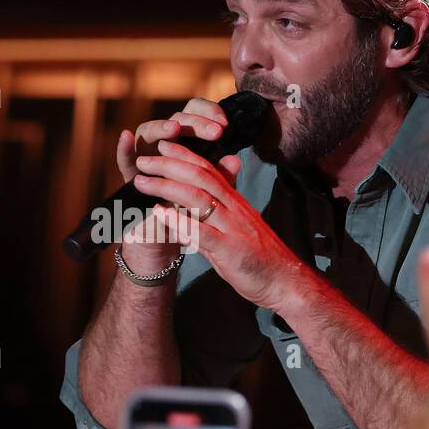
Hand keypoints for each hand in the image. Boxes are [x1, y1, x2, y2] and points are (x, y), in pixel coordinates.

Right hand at [116, 98, 229, 268]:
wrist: (166, 239)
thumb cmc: (189, 214)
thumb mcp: (209, 197)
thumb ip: (221, 179)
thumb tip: (235, 159)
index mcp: (187, 144)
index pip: (195, 115)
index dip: (208, 114)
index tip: (225, 124)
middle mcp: (164, 146)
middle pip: (176, 122)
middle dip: (194, 123)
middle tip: (213, 131)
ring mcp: (145, 157)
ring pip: (148, 132)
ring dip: (161, 128)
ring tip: (174, 128)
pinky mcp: (129, 175)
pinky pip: (124, 160)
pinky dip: (123, 148)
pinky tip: (126, 135)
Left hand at [134, 138, 306, 311]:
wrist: (286, 282)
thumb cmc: (260, 258)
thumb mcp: (237, 230)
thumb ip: (216, 216)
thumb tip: (191, 208)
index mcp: (234, 203)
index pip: (208, 170)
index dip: (184, 156)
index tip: (163, 145)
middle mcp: (234, 209)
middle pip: (199, 178)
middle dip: (169, 165)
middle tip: (143, 161)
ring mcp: (232, 228)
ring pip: (197, 198)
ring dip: (166, 187)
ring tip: (142, 182)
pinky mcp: (230, 249)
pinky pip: (202, 232)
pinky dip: (179, 221)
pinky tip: (159, 213)